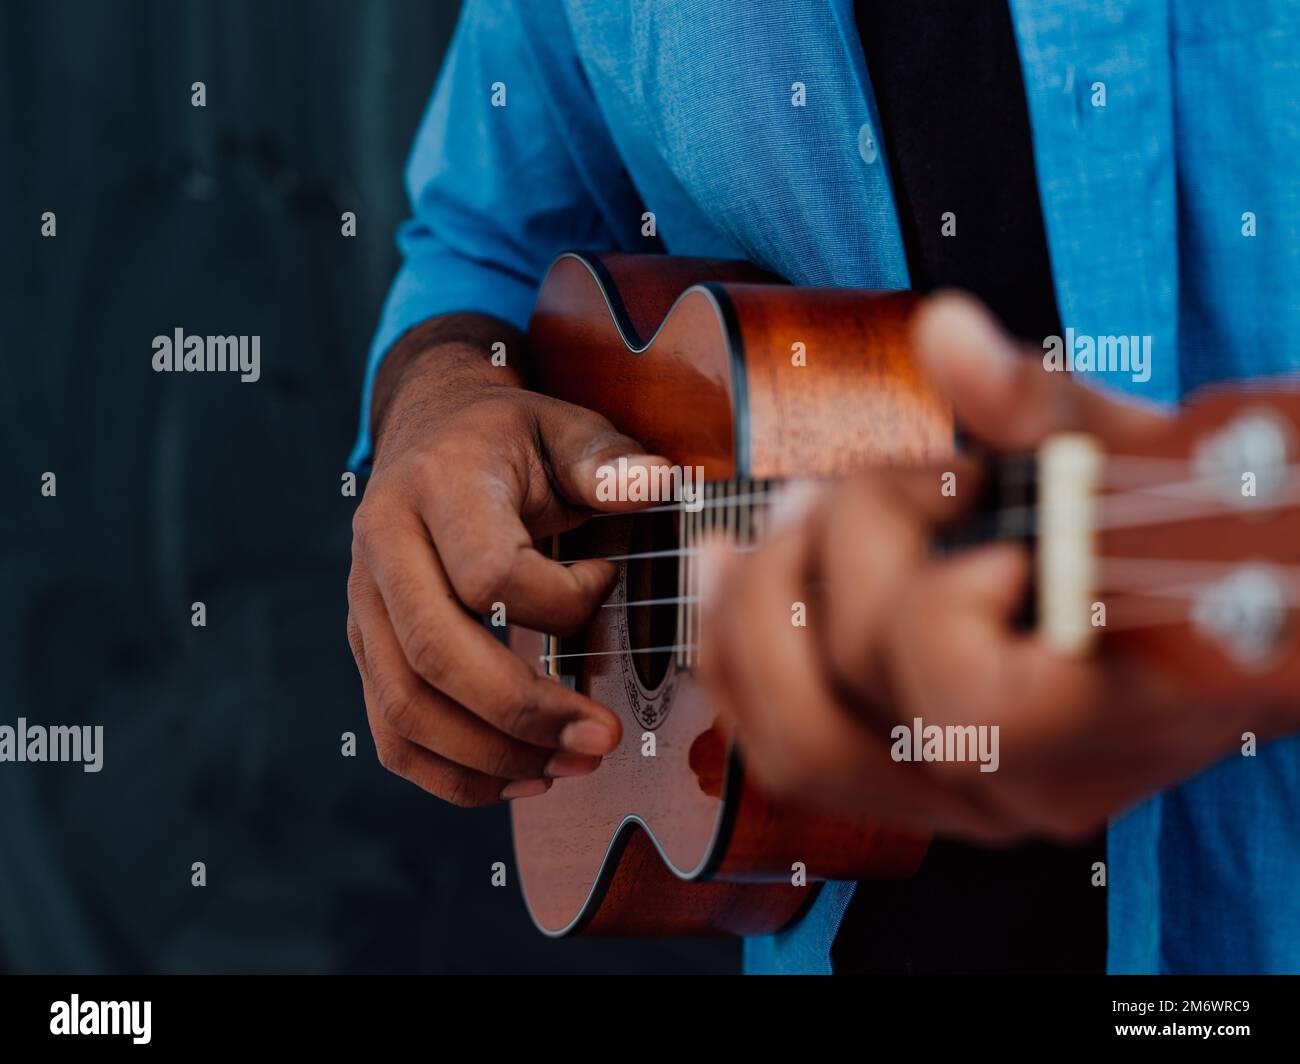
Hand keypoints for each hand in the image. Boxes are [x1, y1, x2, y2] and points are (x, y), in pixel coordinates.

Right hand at [347, 314, 665, 804]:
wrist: (431, 430)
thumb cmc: (509, 438)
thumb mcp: (565, 427)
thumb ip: (608, 459)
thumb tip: (661, 485)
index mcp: (436, 488)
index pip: (490, 576)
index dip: (563, 602)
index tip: (609, 582)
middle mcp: (383, 547)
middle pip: (436, 656)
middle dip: (526, 715)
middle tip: (602, 741)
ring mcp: (364, 604)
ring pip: (405, 710)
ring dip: (492, 758)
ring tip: (570, 766)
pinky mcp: (366, 646)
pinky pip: (390, 734)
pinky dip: (452, 774)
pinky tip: (519, 777)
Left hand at [698, 293, 1277, 842]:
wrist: (1271, 602)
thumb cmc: (1236, 531)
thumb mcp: (1165, 461)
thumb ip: (1046, 409)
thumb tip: (942, 335)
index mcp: (1104, 723)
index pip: (954, 692)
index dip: (928, 583)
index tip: (969, 486)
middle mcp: (1031, 789)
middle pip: (840, 722)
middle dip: (801, 582)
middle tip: (824, 490)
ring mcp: (978, 800)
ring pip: (799, 752)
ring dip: (745, 625)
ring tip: (757, 528)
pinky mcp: (940, 781)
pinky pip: (807, 750)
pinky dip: (748, 665)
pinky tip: (735, 580)